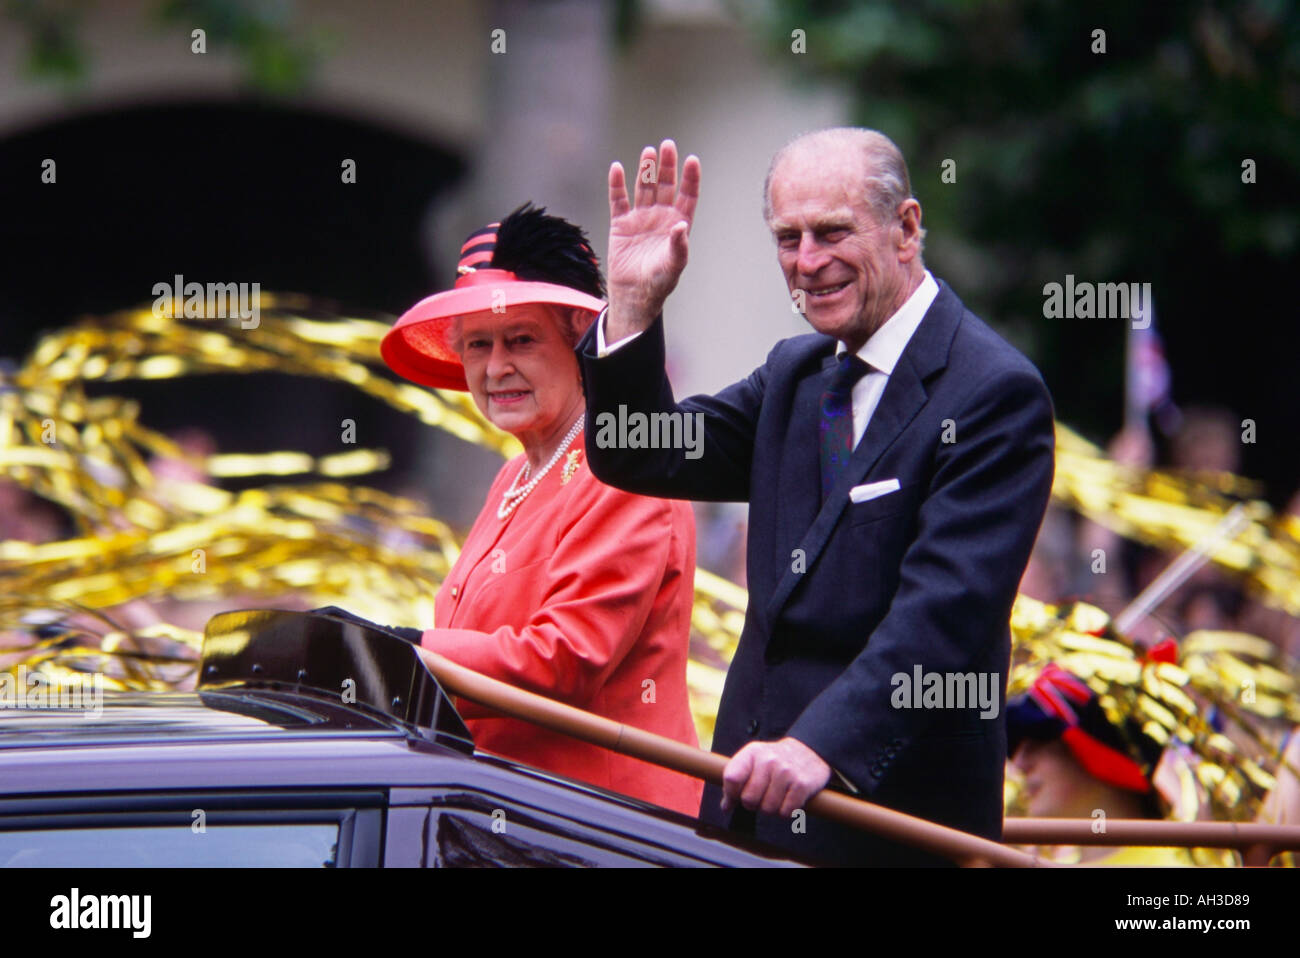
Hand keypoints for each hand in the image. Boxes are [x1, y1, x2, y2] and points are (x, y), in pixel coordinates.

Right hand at [605, 139, 699, 339]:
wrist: (633, 294)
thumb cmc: (659, 282)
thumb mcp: (674, 264)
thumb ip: (679, 245)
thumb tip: (681, 226)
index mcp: (677, 224)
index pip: (687, 195)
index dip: (690, 178)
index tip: (692, 160)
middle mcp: (660, 217)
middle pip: (665, 185)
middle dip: (667, 166)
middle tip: (668, 146)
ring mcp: (640, 218)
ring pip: (643, 187)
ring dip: (646, 170)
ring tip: (649, 152)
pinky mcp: (620, 223)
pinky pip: (618, 200)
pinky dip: (617, 185)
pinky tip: (618, 168)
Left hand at [720, 736, 831, 818]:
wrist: (809, 751)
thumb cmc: (775, 760)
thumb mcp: (753, 760)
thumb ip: (736, 780)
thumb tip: (726, 807)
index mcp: (752, 753)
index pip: (731, 778)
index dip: (731, 794)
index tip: (736, 797)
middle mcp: (768, 760)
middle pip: (749, 799)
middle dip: (754, 804)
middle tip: (762, 797)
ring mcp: (786, 772)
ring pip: (768, 809)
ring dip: (771, 809)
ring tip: (776, 797)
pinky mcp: (802, 785)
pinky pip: (785, 812)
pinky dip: (785, 812)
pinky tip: (788, 799)